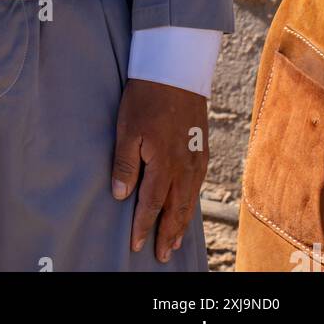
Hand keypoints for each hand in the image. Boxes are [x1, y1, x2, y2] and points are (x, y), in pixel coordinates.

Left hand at [110, 78, 208, 262]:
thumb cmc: (146, 97)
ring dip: (181, 222)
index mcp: (163, 164)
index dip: (143, 226)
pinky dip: (192, 202)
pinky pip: (198, 185)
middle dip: (168, 234)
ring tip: (175, 240)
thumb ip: (125, 164)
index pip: (152, 205)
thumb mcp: (127, 129)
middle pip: (176, 209)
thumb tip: (120, 196)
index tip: (136, 245)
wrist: (176, 69)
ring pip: (190, 200)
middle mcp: (184, 167)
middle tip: (162, 255)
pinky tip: (187, 206)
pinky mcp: (202, 148)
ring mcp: (196, 158)